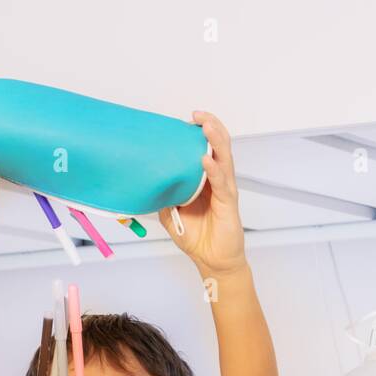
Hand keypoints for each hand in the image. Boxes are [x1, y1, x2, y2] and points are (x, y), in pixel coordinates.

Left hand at [160, 111, 246, 277]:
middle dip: (210, 126)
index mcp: (206, 179)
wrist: (212, 260)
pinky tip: (206, 160)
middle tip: (197, 115)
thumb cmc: (197, 237)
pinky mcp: (229, 203)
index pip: (205, 148)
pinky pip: (222, 183)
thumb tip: (147, 181)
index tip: (185, 120)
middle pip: (219, 145)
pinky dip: (214, 170)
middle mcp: (218, 180)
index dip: (198, 133)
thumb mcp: (171, 214)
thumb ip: (164, 195)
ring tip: (206, 126)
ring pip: (224, 158)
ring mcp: (225, 189)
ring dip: (215, 140)